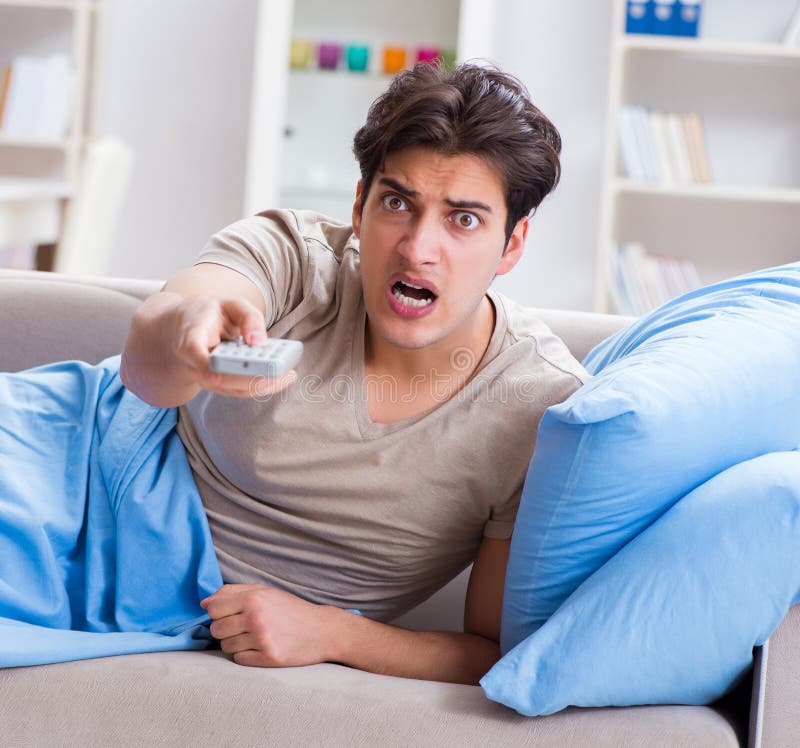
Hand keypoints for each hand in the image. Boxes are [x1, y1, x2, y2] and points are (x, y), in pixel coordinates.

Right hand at [170, 296, 295, 398]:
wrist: (187, 328)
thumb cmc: (212, 314)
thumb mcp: (230, 304)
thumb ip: (248, 317)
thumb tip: (260, 342)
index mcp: (192, 335)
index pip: (192, 351)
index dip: (203, 365)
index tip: (216, 375)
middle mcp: (194, 362)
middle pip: (219, 377)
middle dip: (250, 377)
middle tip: (279, 371)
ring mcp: (205, 377)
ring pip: (232, 388)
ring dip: (261, 384)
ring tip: (288, 374)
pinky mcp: (219, 385)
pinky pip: (240, 390)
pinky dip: (262, 385)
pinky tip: (284, 378)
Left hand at [200, 584, 337, 666]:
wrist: (322, 630)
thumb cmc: (291, 609)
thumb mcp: (265, 591)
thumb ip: (233, 592)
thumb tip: (204, 602)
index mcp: (254, 597)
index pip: (213, 609)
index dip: (218, 613)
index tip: (230, 614)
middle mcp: (256, 617)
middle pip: (216, 629)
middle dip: (226, 629)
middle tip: (244, 627)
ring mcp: (262, 639)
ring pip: (225, 647)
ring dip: (235, 643)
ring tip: (254, 637)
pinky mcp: (268, 658)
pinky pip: (239, 660)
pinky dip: (246, 655)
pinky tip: (260, 648)